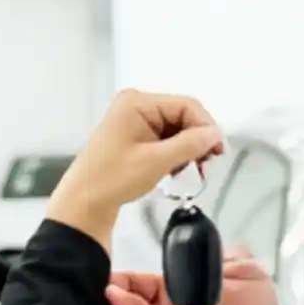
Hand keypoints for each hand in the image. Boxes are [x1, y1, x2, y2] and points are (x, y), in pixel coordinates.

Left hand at [47, 89, 224, 250]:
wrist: (86, 201)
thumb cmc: (112, 179)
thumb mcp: (156, 161)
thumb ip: (189, 145)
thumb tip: (215, 135)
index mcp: (137, 103)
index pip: (186, 105)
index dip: (206, 127)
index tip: (217, 151)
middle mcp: (137, 106)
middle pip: (183, 116)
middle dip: (197, 140)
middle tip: (205, 164)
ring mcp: (136, 120)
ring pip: (178, 129)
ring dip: (188, 149)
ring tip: (190, 170)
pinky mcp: (137, 135)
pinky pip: (168, 138)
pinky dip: (177, 154)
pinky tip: (177, 169)